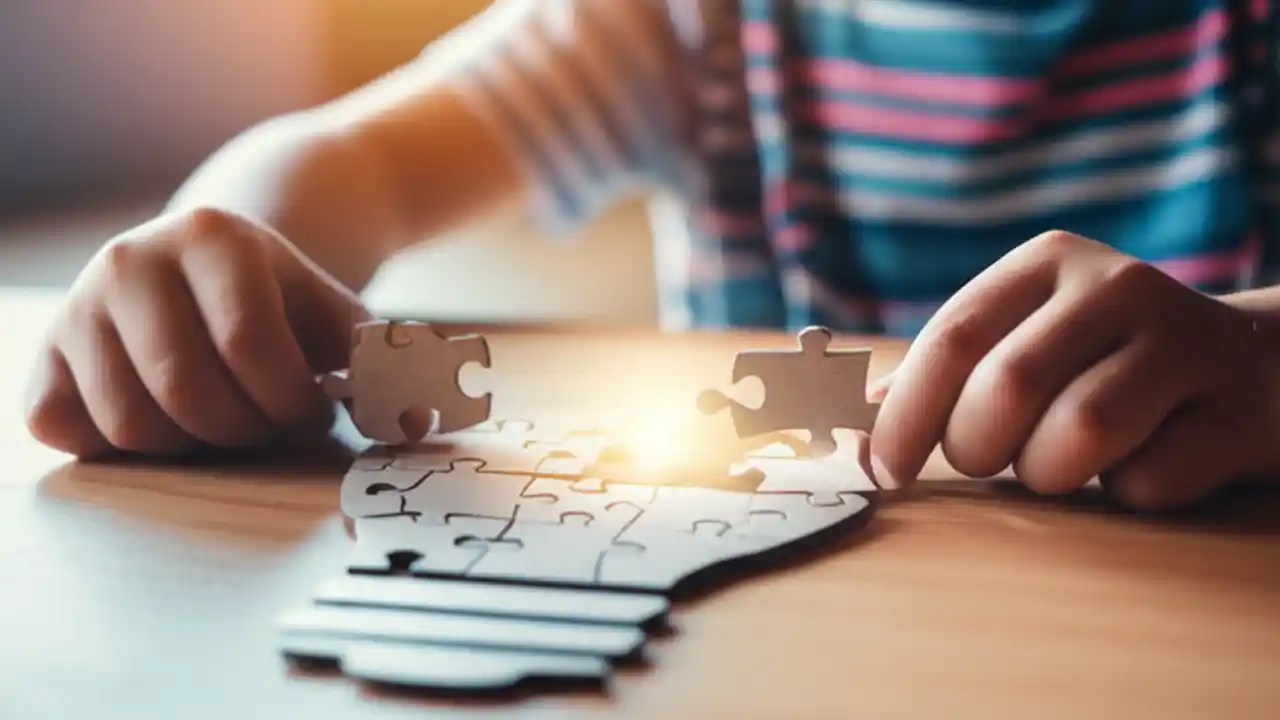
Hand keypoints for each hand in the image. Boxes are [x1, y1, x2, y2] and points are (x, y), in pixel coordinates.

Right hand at [24, 208, 369, 456]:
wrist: (202, 267)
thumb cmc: (280, 305)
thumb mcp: (333, 315)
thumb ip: (379, 362)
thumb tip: (417, 420)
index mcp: (213, 238)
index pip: (251, 346)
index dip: (291, 401)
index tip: (311, 411)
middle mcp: (132, 260)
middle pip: (188, 391)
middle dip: (245, 430)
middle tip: (267, 423)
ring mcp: (78, 306)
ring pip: (131, 423)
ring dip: (191, 446)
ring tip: (222, 419)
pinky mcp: (42, 354)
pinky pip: (69, 431)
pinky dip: (122, 448)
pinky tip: (165, 420)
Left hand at [869, 230, 1279, 510]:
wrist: (1252, 366)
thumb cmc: (1102, 362)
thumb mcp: (1024, 339)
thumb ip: (947, 372)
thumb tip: (857, 422)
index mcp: (1047, 262)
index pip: (953, 337)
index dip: (907, 413)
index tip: (883, 470)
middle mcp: (1116, 285)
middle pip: (1008, 386)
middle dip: (978, 447)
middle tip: (990, 460)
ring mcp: (1185, 342)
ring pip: (1076, 435)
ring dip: (1049, 474)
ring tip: (1067, 458)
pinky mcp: (1236, 409)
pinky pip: (1145, 483)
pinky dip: (1125, 493)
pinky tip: (1146, 458)